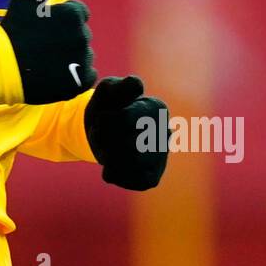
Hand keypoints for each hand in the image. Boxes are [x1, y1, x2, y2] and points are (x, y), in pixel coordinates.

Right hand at [0, 0, 96, 103]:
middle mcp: (83, 36)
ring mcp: (82, 60)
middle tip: (40, 44)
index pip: (79, 14)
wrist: (0, 67)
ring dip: (69, 57)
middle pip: (80, 34)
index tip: (42, 27)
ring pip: (83, 55)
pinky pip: (87, 76)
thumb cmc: (13, 29)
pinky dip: (75, 76)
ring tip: (45, 59)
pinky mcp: (79, 82)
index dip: (59, 19)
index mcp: (74, 14)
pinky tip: (55, 73)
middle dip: (65, 37)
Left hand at [83, 75, 168, 189]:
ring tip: (106, 147)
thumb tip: (138, 85)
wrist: (101, 131)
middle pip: (126, 145)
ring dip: (106, 156)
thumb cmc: (108, 107)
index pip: (125, 121)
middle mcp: (165, 133)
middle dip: (103, 140)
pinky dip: (111, 172)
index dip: (104, 121)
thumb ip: (120, 86)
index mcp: (156, 108)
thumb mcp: (108, 90)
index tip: (103, 117)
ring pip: (127, 165)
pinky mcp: (151, 178)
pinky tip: (112, 162)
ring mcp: (160, 157)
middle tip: (100, 134)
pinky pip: (127, 180)